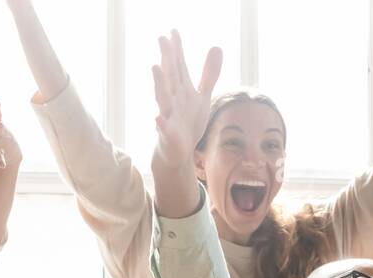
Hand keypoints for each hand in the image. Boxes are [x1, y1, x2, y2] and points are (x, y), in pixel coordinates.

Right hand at [151, 30, 222, 168]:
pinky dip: (160, 123)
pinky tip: (157, 118)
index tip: (174, 31)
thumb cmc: (188, 122)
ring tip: (155, 67)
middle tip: (162, 39)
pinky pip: (164, 128)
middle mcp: (172, 99)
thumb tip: (217, 47)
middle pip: (170, 76)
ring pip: (162, 98)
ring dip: (159, 83)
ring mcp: (168, 115)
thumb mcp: (201, 96)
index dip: (177, 49)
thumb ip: (208, 74)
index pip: (179, 66)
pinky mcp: (168, 134)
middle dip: (167, 58)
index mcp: (181, 89)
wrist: (179, 151)